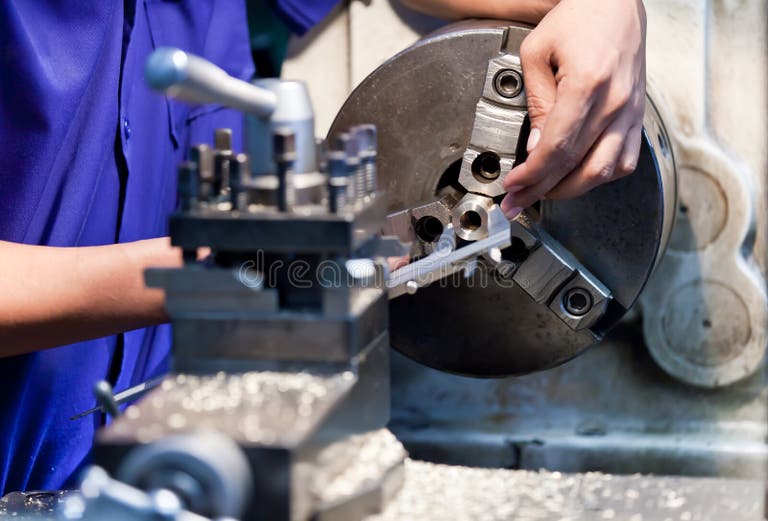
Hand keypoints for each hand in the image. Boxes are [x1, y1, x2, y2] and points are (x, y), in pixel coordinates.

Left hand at [501, 0, 646, 217]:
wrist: (613, 3)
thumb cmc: (577, 20)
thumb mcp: (537, 54)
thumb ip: (537, 104)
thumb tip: (534, 148)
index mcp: (587, 84)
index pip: (557, 148)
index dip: (532, 175)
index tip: (513, 186)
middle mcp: (614, 102)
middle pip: (578, 166)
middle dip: (542, 191)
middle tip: (518, 203)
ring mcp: (630, 112)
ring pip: (604, 170)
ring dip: (571, 189)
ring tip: (544, 192)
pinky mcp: (637, 116)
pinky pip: (624, 160)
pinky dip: (600, 176)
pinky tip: (578, 177)